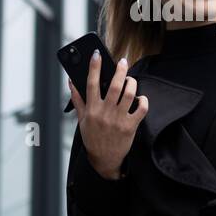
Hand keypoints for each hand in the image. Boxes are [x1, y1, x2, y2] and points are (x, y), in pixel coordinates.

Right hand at [68, 51, 148, 179]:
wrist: (104, 160)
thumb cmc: (93, 138)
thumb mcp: (82, 119)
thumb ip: (77, 99)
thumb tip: (71, 82)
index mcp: (92, 109)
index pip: (91, 83)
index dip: (94, 67)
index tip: (96, 54)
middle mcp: (105, 113)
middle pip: (114, 86)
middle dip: (119, 70)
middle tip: (122, 61)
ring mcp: (118, 120)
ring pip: (129, 94)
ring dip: (132, 83)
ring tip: (130, 80)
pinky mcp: (130, 127)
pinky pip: (141, 109)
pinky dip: (143, 100)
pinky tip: (140, 98)